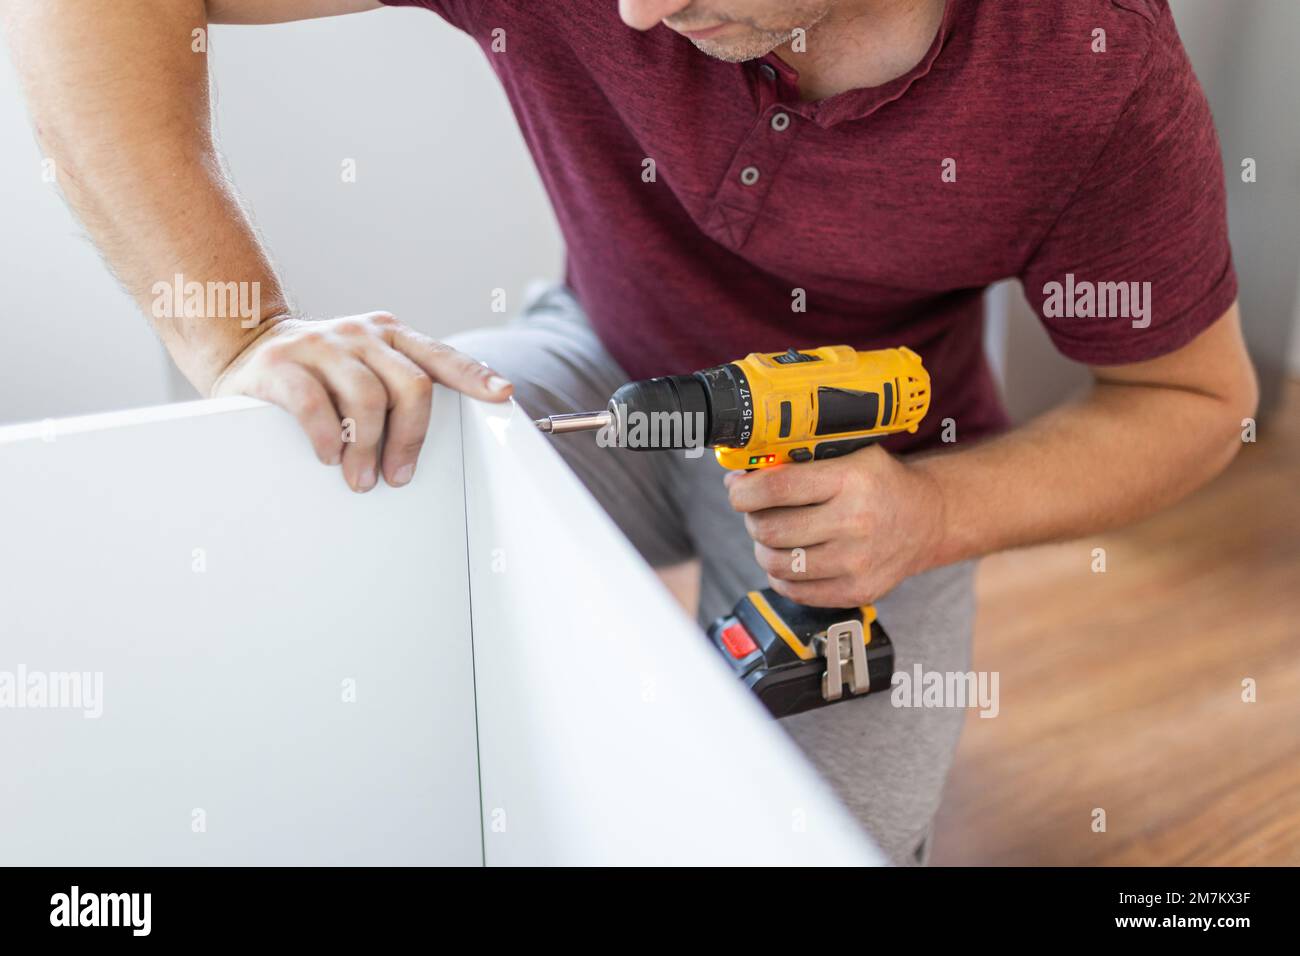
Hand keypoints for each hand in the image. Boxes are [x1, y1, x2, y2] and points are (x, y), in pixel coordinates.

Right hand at [211, 312, 511, 492]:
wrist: (244, 345)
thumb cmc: (319, 372)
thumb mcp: (365, 366)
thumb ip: (399, 384)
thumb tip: (438, 437)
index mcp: (389, 335)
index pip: (440, 356)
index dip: (474, 376)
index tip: (503, 396)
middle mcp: (360, 334)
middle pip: (410, 385)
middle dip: (410, 438)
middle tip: (399, 475)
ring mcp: (320, 345)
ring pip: (367, 399)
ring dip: (368, 448)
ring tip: (360, 477)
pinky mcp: (281, 365)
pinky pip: (315, 405)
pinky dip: (329, 439)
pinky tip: (329, 457)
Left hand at [725, 446, 945, 607]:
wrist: (927, 520)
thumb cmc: (880, 483)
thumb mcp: (849, 454)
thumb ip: (799, 460)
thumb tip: (740, 476)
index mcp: (850, 479)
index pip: (777, 488)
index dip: (744, 491)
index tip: (738, 490)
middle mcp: (855, 522)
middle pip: (770, 529)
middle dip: (752, 519)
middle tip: (757, 512)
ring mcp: (857, 562)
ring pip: (776, 564)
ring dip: (764, 548)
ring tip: (775, 535)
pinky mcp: (857, 591)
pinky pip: (794, 591)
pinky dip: (782, 575)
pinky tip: (793, 557)